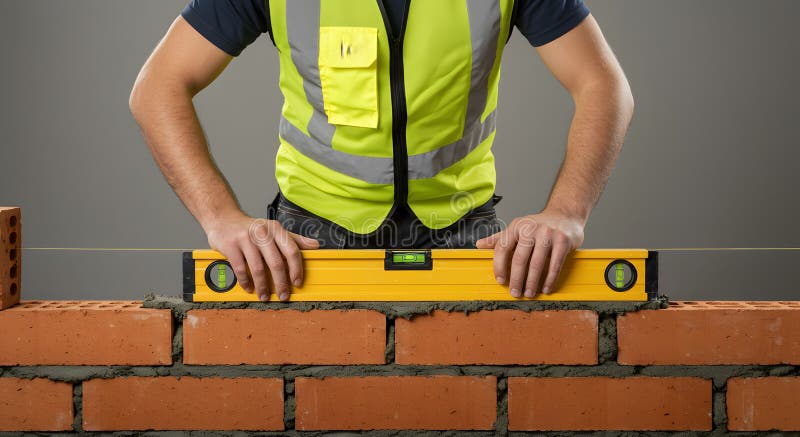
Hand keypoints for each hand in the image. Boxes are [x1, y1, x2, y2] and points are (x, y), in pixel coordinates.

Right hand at [205, 211, 319, 301]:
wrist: (223, 218)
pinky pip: (241, 269)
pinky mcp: (231, 246)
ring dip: (263, 286)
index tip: (298, 282)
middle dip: (281, 283)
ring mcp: (245, 239)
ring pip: (258, 268)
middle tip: (284, 296)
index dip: (296, 269)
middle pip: (276, 262)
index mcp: (275, 229)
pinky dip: (246, 282)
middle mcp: (262, 232)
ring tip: (265, 296)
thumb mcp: (274, 229)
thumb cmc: (252, 228)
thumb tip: (316, 245)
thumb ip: (294, 239)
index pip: (292, 250)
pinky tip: (249, 288)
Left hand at [476, 210, 583, 297]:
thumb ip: (500, 238)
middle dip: (516, 279)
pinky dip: (549, 280)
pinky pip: (554, 265)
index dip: (499, 266)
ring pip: (536, 264)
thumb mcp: (518, 227)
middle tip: (515, 293)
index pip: (503, 248)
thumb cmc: (539, 225)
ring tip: (529, 293)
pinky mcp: (563, 241)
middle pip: (519, 259)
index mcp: (517, 226)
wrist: (565, 215)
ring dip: (532, 283)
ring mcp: (548, 234)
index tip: (500, 280)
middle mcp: (531, 228)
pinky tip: (545, 288)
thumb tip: (479, 245)